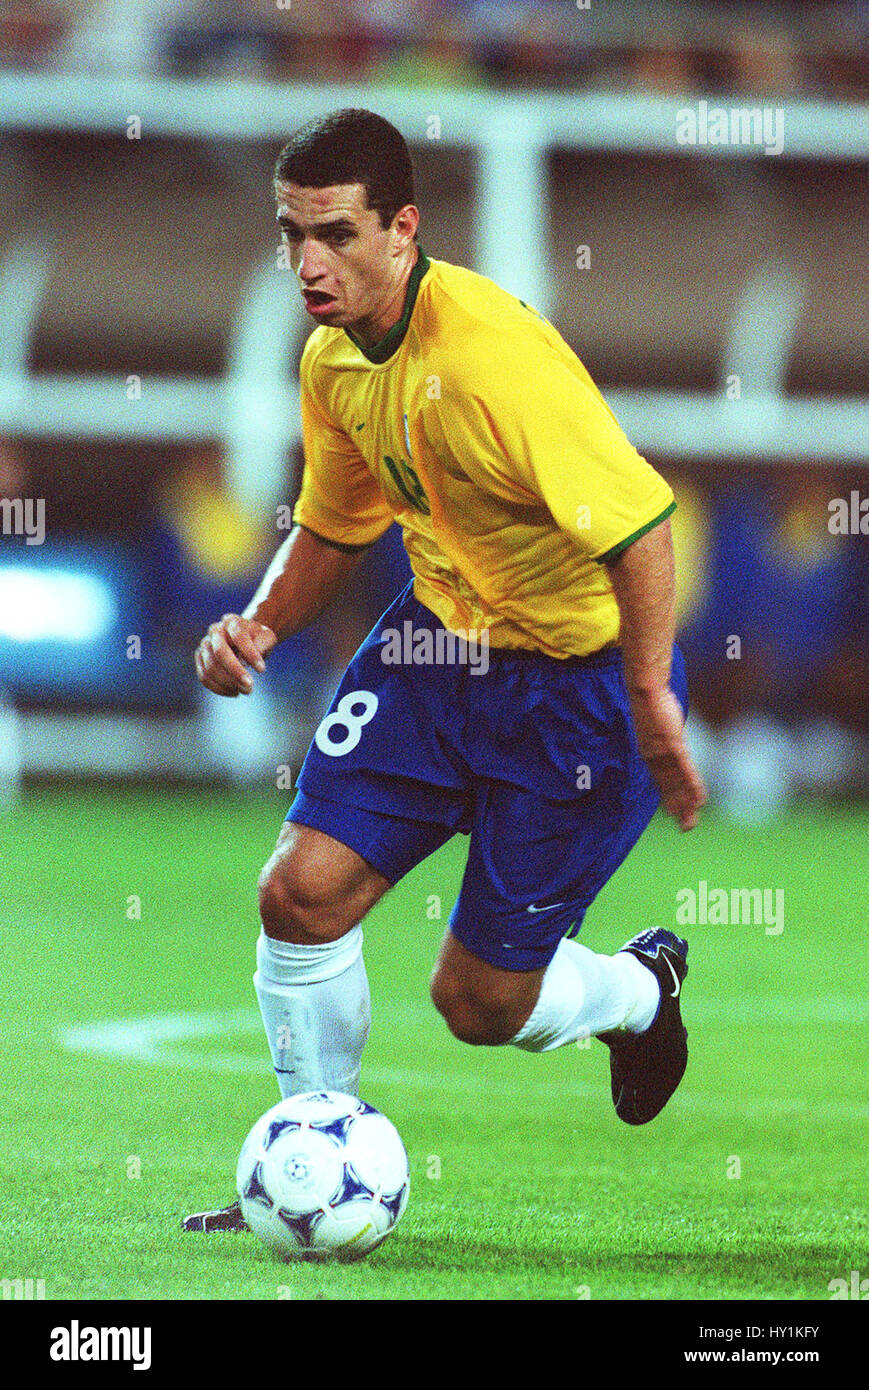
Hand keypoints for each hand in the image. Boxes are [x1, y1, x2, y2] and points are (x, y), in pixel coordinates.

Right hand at [194, 614, 276, 696]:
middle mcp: (215, 631)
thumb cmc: (258, 639)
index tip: (262, 669)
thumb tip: (247, 662)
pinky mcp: (200, 659)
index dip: (250, 653)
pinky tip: (234, 692)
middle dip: (235, 672)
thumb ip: (262, 645)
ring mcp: (205, 644)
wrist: (245, 640)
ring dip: (227, 683)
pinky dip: (218, 688)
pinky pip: (204, 676)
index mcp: (232, 621)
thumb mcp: (267, 638)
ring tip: (246, 690)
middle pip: (220, 652)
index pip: (239, 636)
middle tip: (250, 687)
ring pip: (210, 667)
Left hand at [629, 686, 706, 830]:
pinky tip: (700, 800)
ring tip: (692, 822)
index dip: (669, 798)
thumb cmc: (652, 703)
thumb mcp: (658, 724)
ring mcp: (664, 753)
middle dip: (678, 809)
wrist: (646, 690)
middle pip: (669, 789)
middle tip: (686, 827)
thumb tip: (666, 735)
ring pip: (678, 786)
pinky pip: (686, 771)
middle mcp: (655, 758)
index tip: (674, 812)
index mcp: (650, 753)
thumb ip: (662, 737)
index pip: (661, 781)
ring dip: (686, 805)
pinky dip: (693, 787)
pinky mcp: (674, 746)